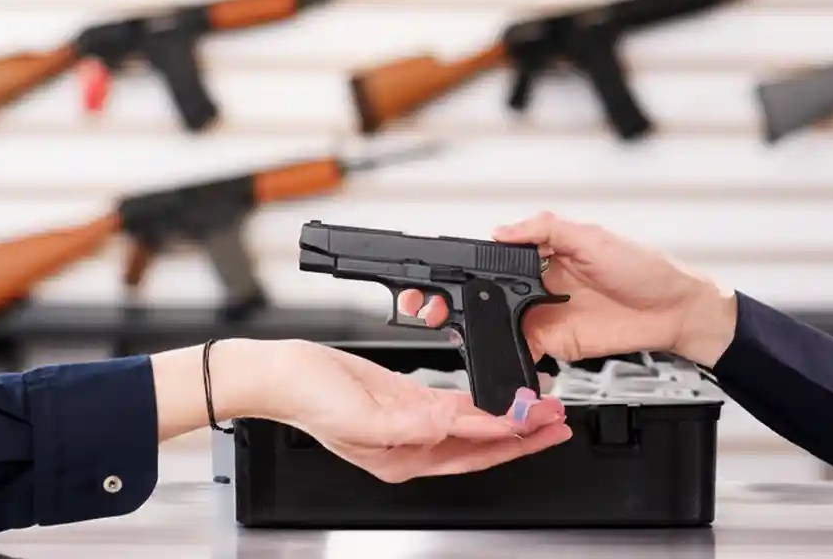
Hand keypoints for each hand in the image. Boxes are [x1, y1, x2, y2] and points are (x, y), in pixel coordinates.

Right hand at [153, 340, 571, 483]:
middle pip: (479, 445)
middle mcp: (408, 447)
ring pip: (469, 426)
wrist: (275, 374)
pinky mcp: (399, 400)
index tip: (539, 420)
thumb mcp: (362, 413)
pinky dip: (476, 402)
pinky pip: (448, 406)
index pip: (471, 448)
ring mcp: (404, 425)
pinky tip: (492, 395)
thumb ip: (411, 422)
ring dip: (505, 416)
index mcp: (402, 458)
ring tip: (537, 406)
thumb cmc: (305, 397)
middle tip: (557, 419)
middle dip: (521, 433)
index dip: (510, 434)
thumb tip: (454, 422)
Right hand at [398, 212, 738, 366]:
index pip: (492, 258)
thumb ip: (546, 229)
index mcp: (542, 254)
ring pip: (496, 325)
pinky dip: (504, 355)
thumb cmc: (645, 267)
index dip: (465, 268)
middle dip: (455, 303)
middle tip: (433, 309)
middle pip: (485, 295)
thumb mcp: (594, 236)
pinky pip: (521, 352)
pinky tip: (491, 353)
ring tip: (454, 331)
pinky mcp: (555, 344)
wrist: (677, 311)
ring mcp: (543, 316)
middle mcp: (536, 286)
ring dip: (474, 329)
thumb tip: (503, 229)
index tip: (441, 275)